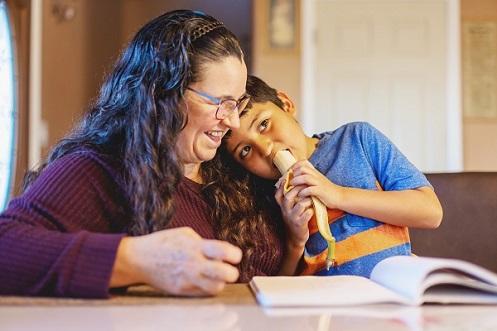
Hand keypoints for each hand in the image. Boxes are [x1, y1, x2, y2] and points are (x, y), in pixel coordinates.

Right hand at [111, 227, 241, 295]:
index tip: (235, 256)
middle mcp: (193, 264)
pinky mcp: (181, 290)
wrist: (138, 259)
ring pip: (215, 288)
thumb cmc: (161, 243)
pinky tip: (204, 281)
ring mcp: (187, 279)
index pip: (224, 251)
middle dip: (232, 273)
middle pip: (224, 274)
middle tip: (230, 270)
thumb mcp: (184, 234)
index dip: (235, 255)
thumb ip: (203, 242)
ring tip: (217, 277)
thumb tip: (218, 251)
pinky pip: (203, 294)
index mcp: (195, 247)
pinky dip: (208, 288)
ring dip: (221, 283)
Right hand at [274, 179, 312, 248]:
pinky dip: (311, 210)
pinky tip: (313, 209)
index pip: (278, 194)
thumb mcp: (288, 208)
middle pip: (288, 197)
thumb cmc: (294, 218)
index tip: (288, 177)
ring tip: (311, 198)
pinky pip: (307, 214)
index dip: (282, 185)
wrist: (295, 237)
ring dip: (306, 200)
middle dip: (298, 189)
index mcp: (282, 206)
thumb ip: (290, 197)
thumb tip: (293, 182)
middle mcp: (285, 211)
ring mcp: (292, 218)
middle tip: (306, 184)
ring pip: (299, 205)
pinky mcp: (300, 224)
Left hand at [289, 160, 344, 209]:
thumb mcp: (316, 182)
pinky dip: (303, 192)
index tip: (288, 173)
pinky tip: (300, 195)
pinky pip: (311, 189)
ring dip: (297, 181)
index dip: (294, 166)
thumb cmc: (326, 191)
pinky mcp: (321, 191)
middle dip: (293, 174)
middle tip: (288, 180)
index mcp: (315, 172)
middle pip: (303, 168)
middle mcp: (317, 175)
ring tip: (292, 186)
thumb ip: (307, 179)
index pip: (303, 162)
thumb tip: (293, 179)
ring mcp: (319, 183)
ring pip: (306, 177)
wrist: (340, 197)